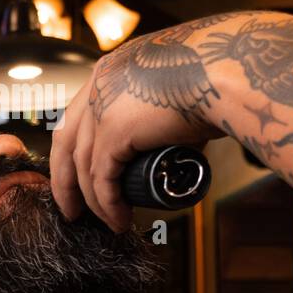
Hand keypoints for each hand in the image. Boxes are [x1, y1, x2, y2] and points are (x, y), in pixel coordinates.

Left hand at [50, 25, 222, 231]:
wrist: (227, 70)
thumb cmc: (217, 75)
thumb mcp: (177, 91)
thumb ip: (167, 117)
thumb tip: (173, 149)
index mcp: (110, 70)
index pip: (77, 116)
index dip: (73, 150)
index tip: (78, 177)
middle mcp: (99, 85)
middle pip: (66, 140)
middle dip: (65, 180)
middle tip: (74, 209)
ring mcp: (102, 106)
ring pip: (83, 165)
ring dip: (92, 201)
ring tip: (109, 223)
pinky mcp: (114, 130)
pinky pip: (102, 178)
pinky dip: (108, 204)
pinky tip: (119, 219)